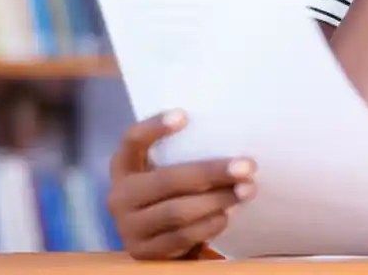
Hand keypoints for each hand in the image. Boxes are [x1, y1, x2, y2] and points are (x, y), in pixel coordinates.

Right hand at [106, 110, 257, 259]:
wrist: (157, 242)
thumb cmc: (171, 195)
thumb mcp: (169, 173)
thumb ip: (186, 157)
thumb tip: (235, 147)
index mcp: (124, 167)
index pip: (131, 141)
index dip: (154, 127)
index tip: (185, 115)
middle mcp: (119, 196)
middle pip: (167, 180)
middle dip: (212, 172)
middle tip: (247, 166)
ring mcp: (128, 227)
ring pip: (177, 211)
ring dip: (217, 200)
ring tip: (246, 191)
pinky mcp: (143, 252)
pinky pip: (181, 237)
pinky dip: (208, 225)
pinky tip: (227, 215)